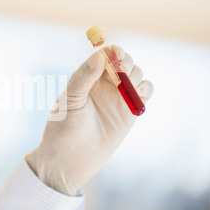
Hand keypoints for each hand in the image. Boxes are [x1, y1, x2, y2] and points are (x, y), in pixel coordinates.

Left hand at [26, 46, 153, 195]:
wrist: (70, 159)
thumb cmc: (63, 127)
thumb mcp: (70, 100)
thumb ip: (84, 77)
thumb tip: (99, 56)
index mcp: (86, 76)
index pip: (103, 55)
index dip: (112, 51)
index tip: (116, 53)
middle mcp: (103, 83)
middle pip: (123, 61)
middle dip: (126, 62)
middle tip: (122, 70)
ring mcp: (117, 96)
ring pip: (136, 74)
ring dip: (136, 74)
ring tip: (127, 87)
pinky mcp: (129, 111)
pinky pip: (145, 92)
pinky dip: (146, 88)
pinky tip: (139, 94)